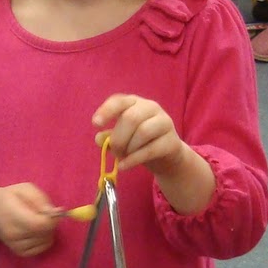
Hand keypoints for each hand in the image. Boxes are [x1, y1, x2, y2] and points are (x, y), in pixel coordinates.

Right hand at [0, 183, 58, 256]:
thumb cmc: (12, 198)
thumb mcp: (25, 189)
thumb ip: (40, 199)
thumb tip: (57, 212)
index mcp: (11, 214)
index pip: (38, 224)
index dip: (52, 219)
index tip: (55, 211)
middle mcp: (12, 233)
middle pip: (44, 233)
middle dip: (51, 223)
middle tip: (44, 214)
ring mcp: (15, 245)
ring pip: (46, 241)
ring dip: (48, 231)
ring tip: (38, 221)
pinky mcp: (20, 253)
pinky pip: (43, 248)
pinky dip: (45, 239)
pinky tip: (36, 231)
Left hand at [92, 94, 214, 214]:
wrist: (167, 156)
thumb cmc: (140, 142)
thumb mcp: (122, 137)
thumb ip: (110, 136)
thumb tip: (99, 139)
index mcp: (135, 103)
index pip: (119, 101)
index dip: (107, 111)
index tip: (95, 124)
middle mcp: (151, 107)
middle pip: (131, 118)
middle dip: (118, 138)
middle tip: (114, 151)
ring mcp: (165, 122)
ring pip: (143, 132)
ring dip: (128, 148)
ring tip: (123, 157)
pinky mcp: (172, 141)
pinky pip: (151, 149)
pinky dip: (133, 159)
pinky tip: (123, 166)